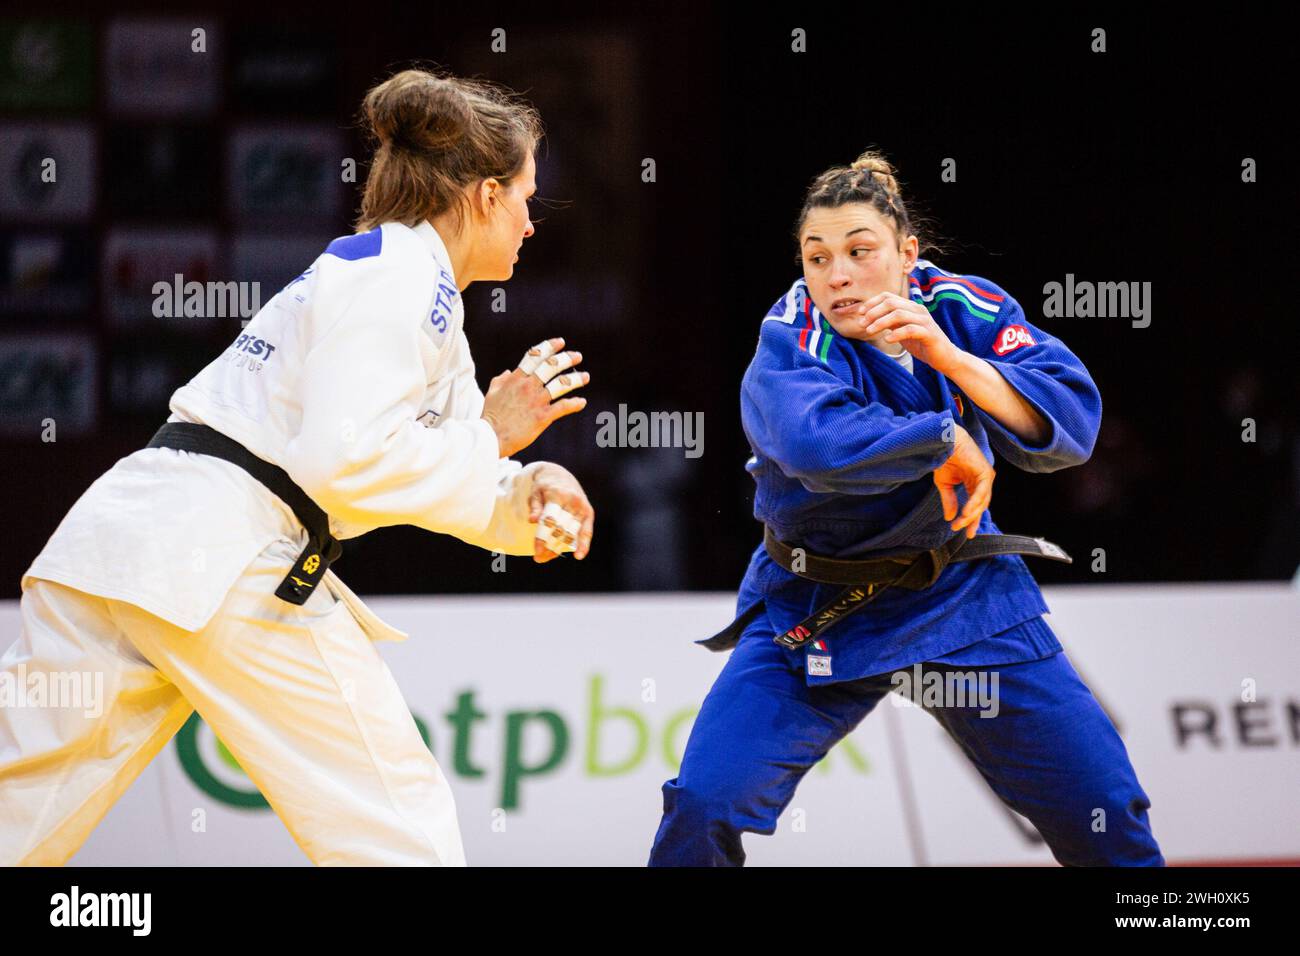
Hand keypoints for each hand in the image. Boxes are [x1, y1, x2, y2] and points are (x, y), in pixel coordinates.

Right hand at [482, 337, 589, 457]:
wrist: (491, 437)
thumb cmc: (490, 416)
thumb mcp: (492, 393)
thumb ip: (501, 380)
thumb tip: (508, 372)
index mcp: (516, 379)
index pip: (534, 356)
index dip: (548, 347)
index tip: (559, 342)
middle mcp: (528, 386)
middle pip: (551, 366)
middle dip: (566, 358)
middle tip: (577, 356)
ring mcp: (536, 401)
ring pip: (561, 384)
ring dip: (575, 379)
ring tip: (586, 376)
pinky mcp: (543, 417)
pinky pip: (563, 407)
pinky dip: (574, 404)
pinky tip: (582, 402)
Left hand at [526, 462, 594, 561]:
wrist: (560, 474)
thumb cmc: (544, 485)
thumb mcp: (535, 491)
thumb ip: (535, 506)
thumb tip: (533, 520)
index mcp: (558, 495)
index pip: (550, 521)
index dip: (542, 537)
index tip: (536, 551)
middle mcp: (572, 502)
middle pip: (560, 529)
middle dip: (549, 546)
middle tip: (538, 558)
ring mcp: (581, 507)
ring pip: (571, 533)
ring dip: (560, 548)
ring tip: (546, 558)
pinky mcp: (588, 512)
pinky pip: (587, 531)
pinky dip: (583, 544)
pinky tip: (579, 555)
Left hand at [846, 292, 962, 374]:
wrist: (945, 358)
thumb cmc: (922, 344)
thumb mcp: (903, 330)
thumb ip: (891, 322)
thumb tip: (870, 318)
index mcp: (910, 307)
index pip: (888, 296)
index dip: (872, 303)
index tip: (860, 314)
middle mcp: (918, 310)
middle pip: (891, 303)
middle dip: (873, 313)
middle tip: (862, 325)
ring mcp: (924, 321)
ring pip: (899, 314)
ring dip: (880, 322)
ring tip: (869, 331)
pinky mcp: (929, 334)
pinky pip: (910, 329)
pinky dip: (896, 334)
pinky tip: (887, 340)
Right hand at [932, 424, 993, 538]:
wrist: (944, 441)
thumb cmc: (944, 458)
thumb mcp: (944, 484)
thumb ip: (949, 500)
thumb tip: (950, 517)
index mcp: (974, 482)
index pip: (975, 505)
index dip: (970, 520)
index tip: (966, 533)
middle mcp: (982, 480)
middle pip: (981, 505)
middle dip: (972, 519)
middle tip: (963, 531)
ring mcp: (985, 476)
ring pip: (982, 501)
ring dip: (972, 513)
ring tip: (962, 523)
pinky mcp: (985, 472)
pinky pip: (981, 492)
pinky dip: (975, 503)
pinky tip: (967, 512)